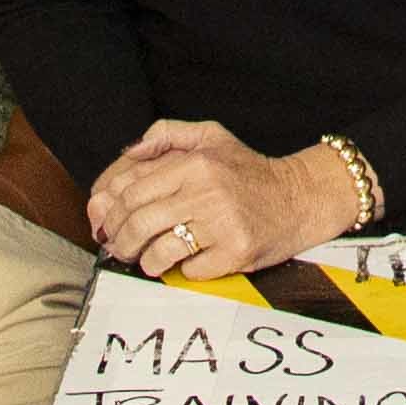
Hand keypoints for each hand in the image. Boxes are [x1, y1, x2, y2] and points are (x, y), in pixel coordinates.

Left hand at [90, 119, 359, 277]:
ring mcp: (222, 224)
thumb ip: (166, 134)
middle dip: (120, 241)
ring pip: (159, 251)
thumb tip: (128, 153)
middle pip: (138, 222)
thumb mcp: (210, 136)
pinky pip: (190, 270)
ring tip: (149, 259)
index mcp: (195, 162)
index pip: (131, 190)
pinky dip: (183, 270)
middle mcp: (207, 190)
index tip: (106, 222)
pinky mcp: (236, 252)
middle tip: (120, 247)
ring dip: (145, 261)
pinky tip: (189, 261)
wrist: (298, 198)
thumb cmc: (248, 170)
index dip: (110, 211)